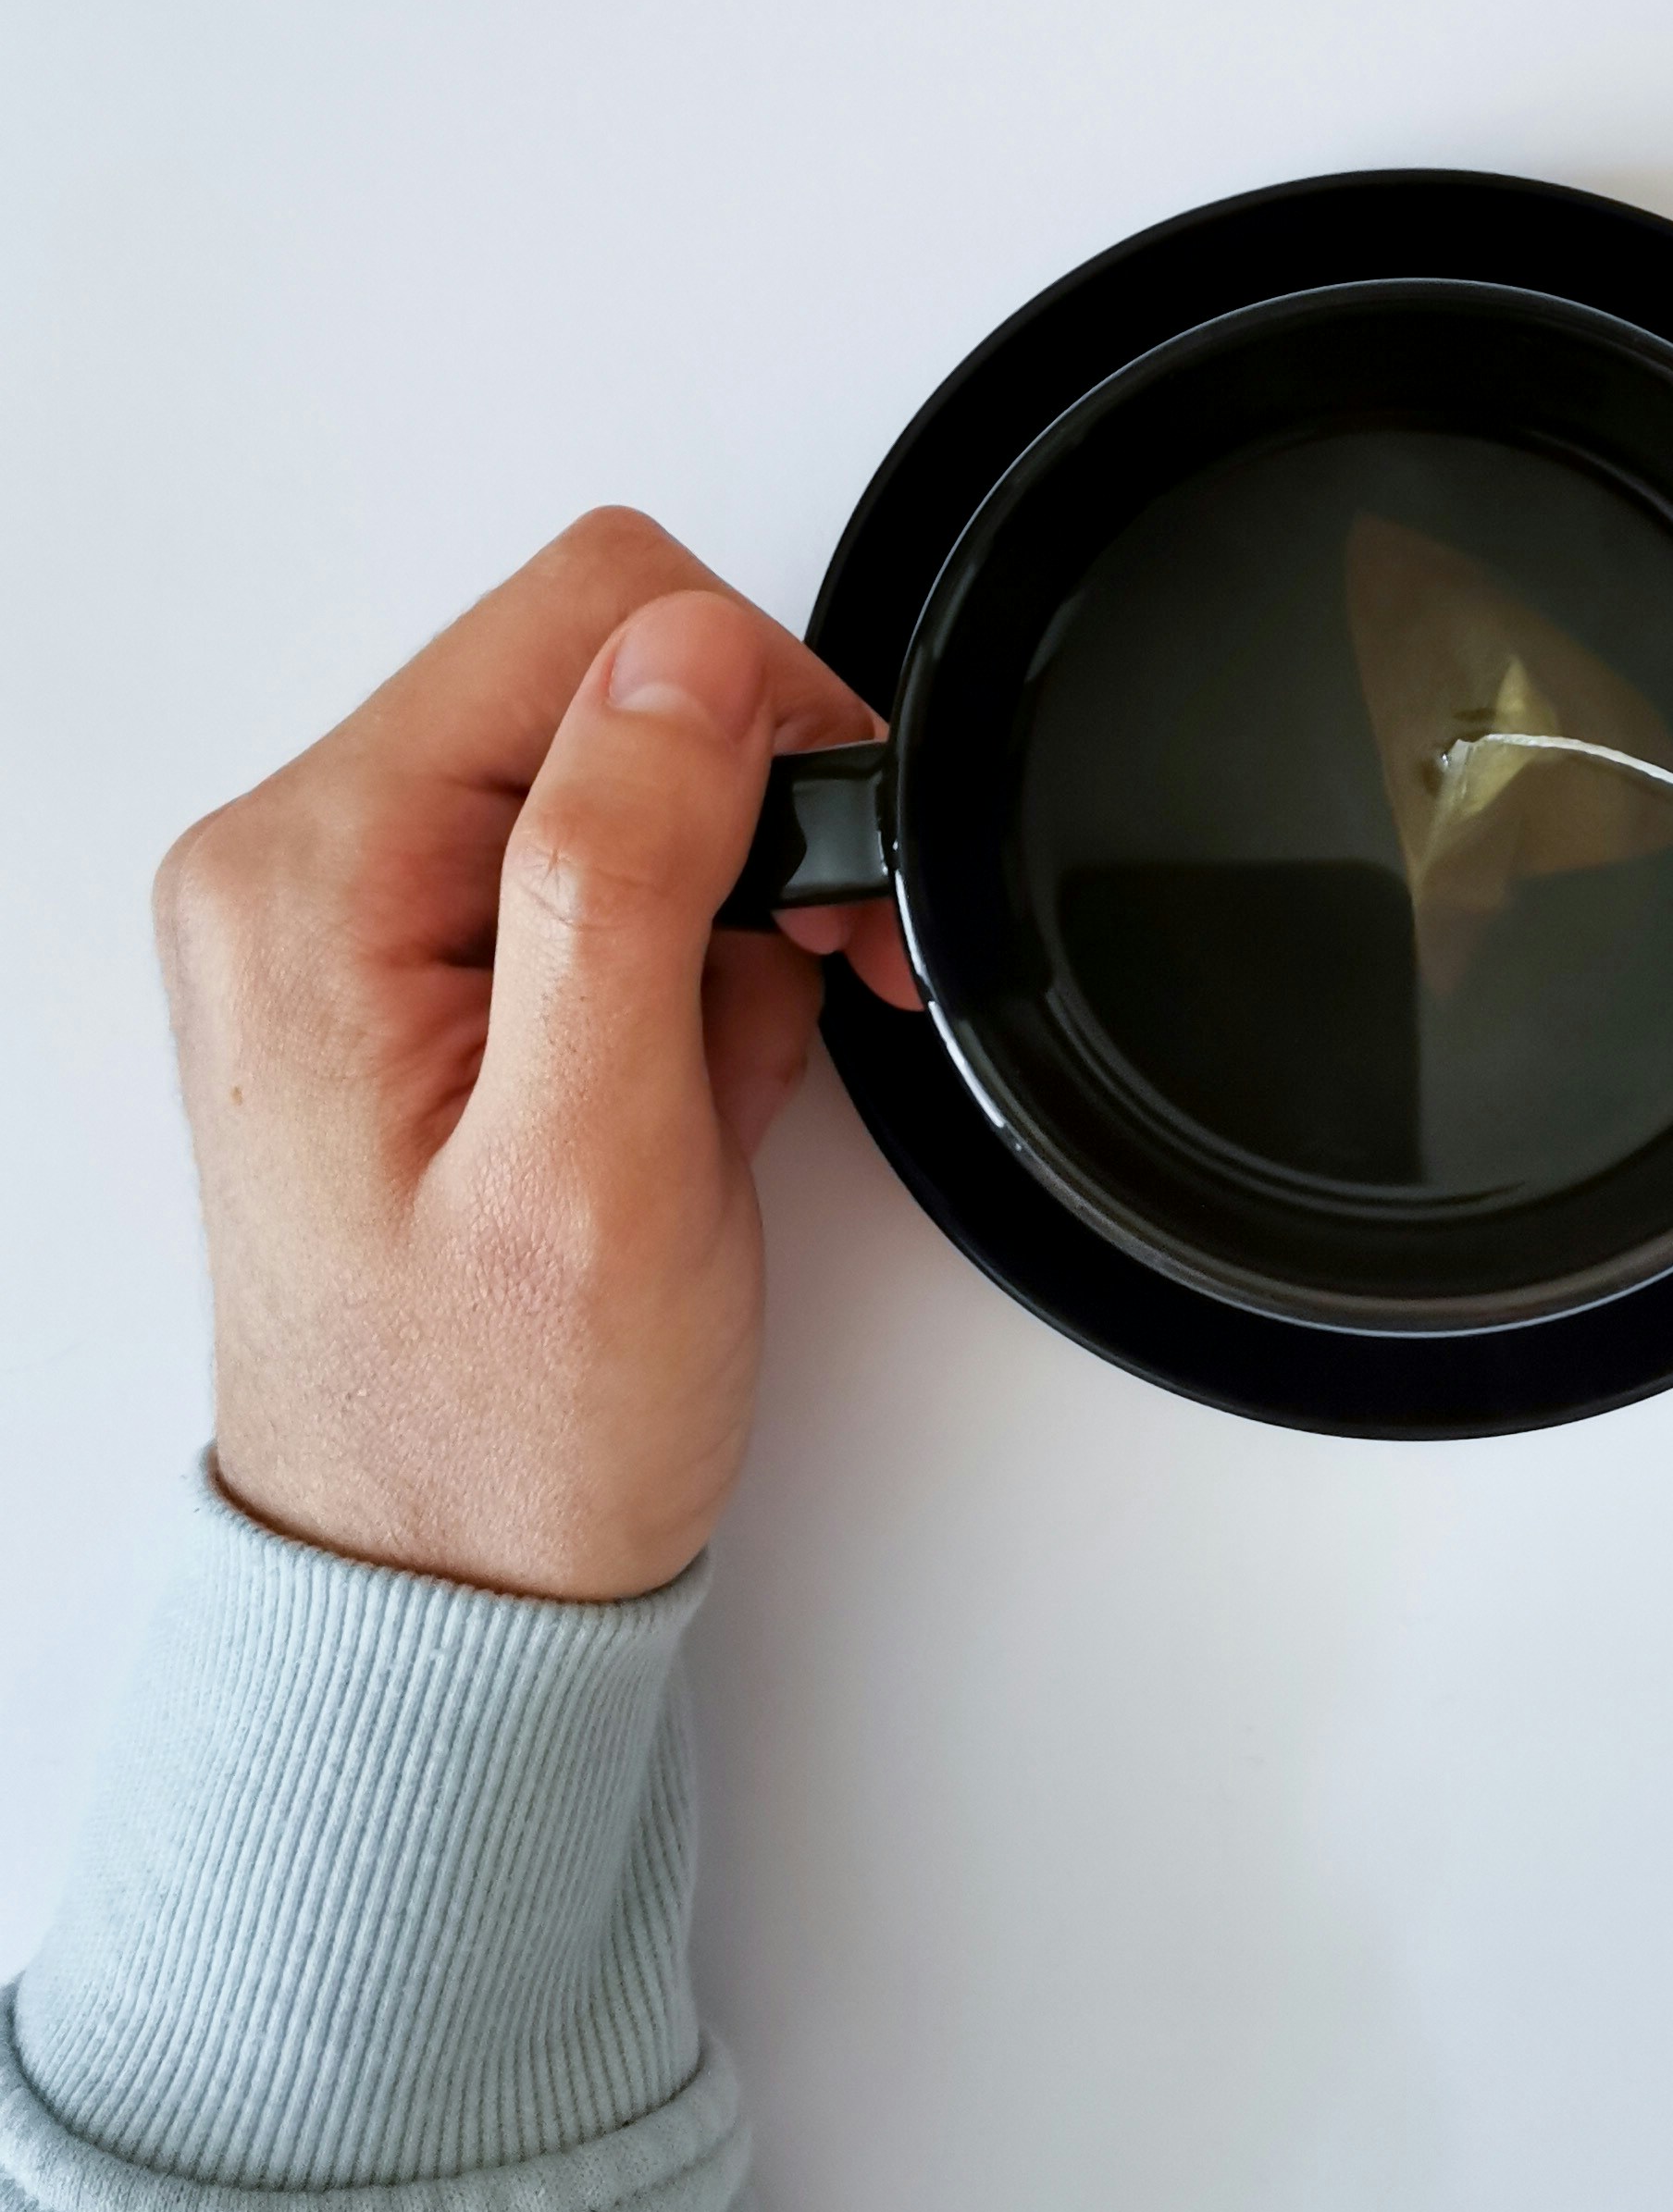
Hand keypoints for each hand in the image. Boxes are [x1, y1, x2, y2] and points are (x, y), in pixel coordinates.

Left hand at [157, 510, 918, 1601]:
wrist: (443, 1595)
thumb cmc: (500, 1432)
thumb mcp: (595, 1158)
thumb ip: (622, 877)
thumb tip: (688, 656)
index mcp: (316, 872)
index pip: (593, 617)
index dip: (762, 711)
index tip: (826, 874)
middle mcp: (307, 863)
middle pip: (607, 678)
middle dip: (756, 814)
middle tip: (814, 974)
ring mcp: (356, 914)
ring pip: (627, 776)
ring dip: (732, 905)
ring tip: (732, 1070)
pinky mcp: (416, 970)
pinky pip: (605, 874)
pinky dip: (695, 962)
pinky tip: (696, 1079)